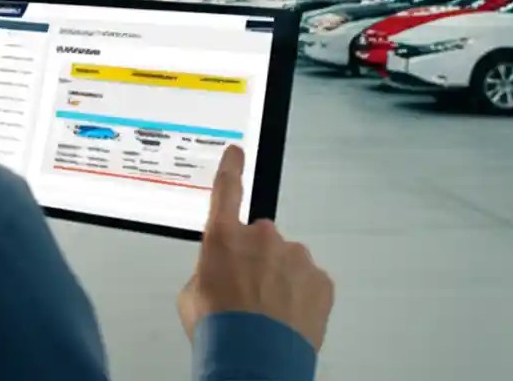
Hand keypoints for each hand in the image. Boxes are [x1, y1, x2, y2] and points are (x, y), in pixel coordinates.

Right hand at [177, 145, 333, 350]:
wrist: (254, 361)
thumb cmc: (217, 330)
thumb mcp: (192, 296)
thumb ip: (208, 271)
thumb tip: (221, 273)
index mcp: (223, 237)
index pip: (226, 190)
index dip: (231, 168)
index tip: (236, 151)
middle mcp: (261, 238)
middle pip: (259, 239)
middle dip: (255, 259)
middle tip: (247, 293)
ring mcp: (295, 257)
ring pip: (287, 261)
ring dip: (279, 280)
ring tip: (267, 314)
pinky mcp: (320, 279)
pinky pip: (309, 282)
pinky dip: (301, 297)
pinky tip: (287, 319)